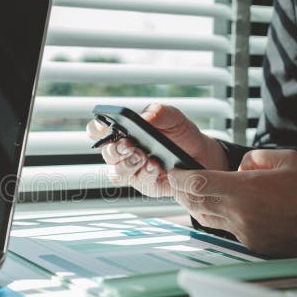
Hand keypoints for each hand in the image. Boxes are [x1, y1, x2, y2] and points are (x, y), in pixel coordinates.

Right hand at [86, 104, 229, 196]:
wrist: (199, 152)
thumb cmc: (179, 132)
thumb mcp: (172, 116)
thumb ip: (157, 112)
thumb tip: (144, 117)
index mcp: (121, 132)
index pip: (96, 130)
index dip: (96, 129)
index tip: (105, 127)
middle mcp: (121, 153)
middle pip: (106, 153)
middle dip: (115, 150)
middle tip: (127, 145)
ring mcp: (131, 170)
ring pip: (117, 172)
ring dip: (128, 165)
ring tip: (142, 156)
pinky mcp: (145, 184)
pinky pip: (138, 182)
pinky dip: (146, 174)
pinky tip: (155, 167)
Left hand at [167, 149, 296, 264]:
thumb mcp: (287, 159)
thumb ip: (256, 158)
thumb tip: (239, 167)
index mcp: (247, 191)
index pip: (200, 184)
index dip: (182, 177)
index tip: (175, 171)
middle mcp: (240, 214)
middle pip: (196, 202)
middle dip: (182, 191)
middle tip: (177, 181)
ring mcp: (244, 233)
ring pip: (206, 217)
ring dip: (195, 205)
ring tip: (191, 192)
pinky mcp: (250, 244)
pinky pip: (223, 228)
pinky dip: (215, 216)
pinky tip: (218, 207)